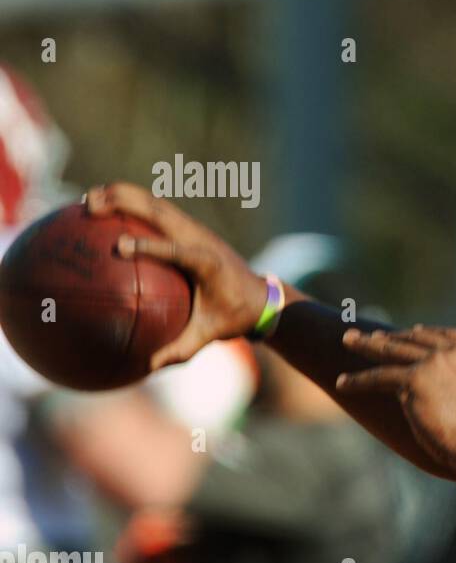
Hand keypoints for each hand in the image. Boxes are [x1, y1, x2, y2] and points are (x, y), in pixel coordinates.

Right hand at [85, 183, 267, 369]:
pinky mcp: (189, 228)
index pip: (177, 250)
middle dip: (124, 204)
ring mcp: (194, 229)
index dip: (150, 245)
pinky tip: (102, 209)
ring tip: (87, 199)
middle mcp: (200, 239)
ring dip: (123, 196)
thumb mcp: (211, 334)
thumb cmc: (235, 316)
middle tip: (88, 206)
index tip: (120, 247)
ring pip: (155, 204)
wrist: (261, 296)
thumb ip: (182, 349)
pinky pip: (156, 210)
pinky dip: (131, 204)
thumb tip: (149, 366)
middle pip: (160, 212)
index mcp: (208, 263)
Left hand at [336, 326, 455, 474]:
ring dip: (366, 344)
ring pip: (391, 350)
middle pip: (413, 338)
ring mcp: (432, 363)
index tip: (411, 331)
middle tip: (370, 334)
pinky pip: (379, 376)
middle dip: (390, 336)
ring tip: (347, 339)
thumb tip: (442, 392)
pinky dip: (358, 380)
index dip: (424, 333)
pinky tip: (343, 383)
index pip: (445, 334)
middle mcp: (452, 353)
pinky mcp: (413, 379)